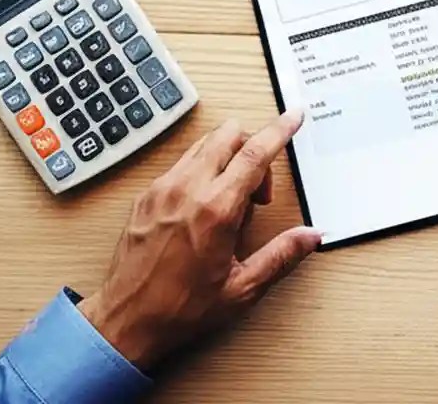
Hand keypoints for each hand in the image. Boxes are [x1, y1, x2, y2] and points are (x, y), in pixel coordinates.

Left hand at [78, 111, 319, 369]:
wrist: (126, 321)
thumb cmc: (181, 309)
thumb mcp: (242, 287)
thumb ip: (281, 255)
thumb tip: (312, 235)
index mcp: (215, 210)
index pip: (255, 154)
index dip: (279, 130)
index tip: (294, 116)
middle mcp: (187, 190)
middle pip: (228, 136)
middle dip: (253, 145)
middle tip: (260, 188)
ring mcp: (162, 189)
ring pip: (203, 146)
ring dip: (227, 158)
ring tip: (232, 201)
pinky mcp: (146, 197)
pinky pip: (181, 165)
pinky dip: (201, 171)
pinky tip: (204, 207)